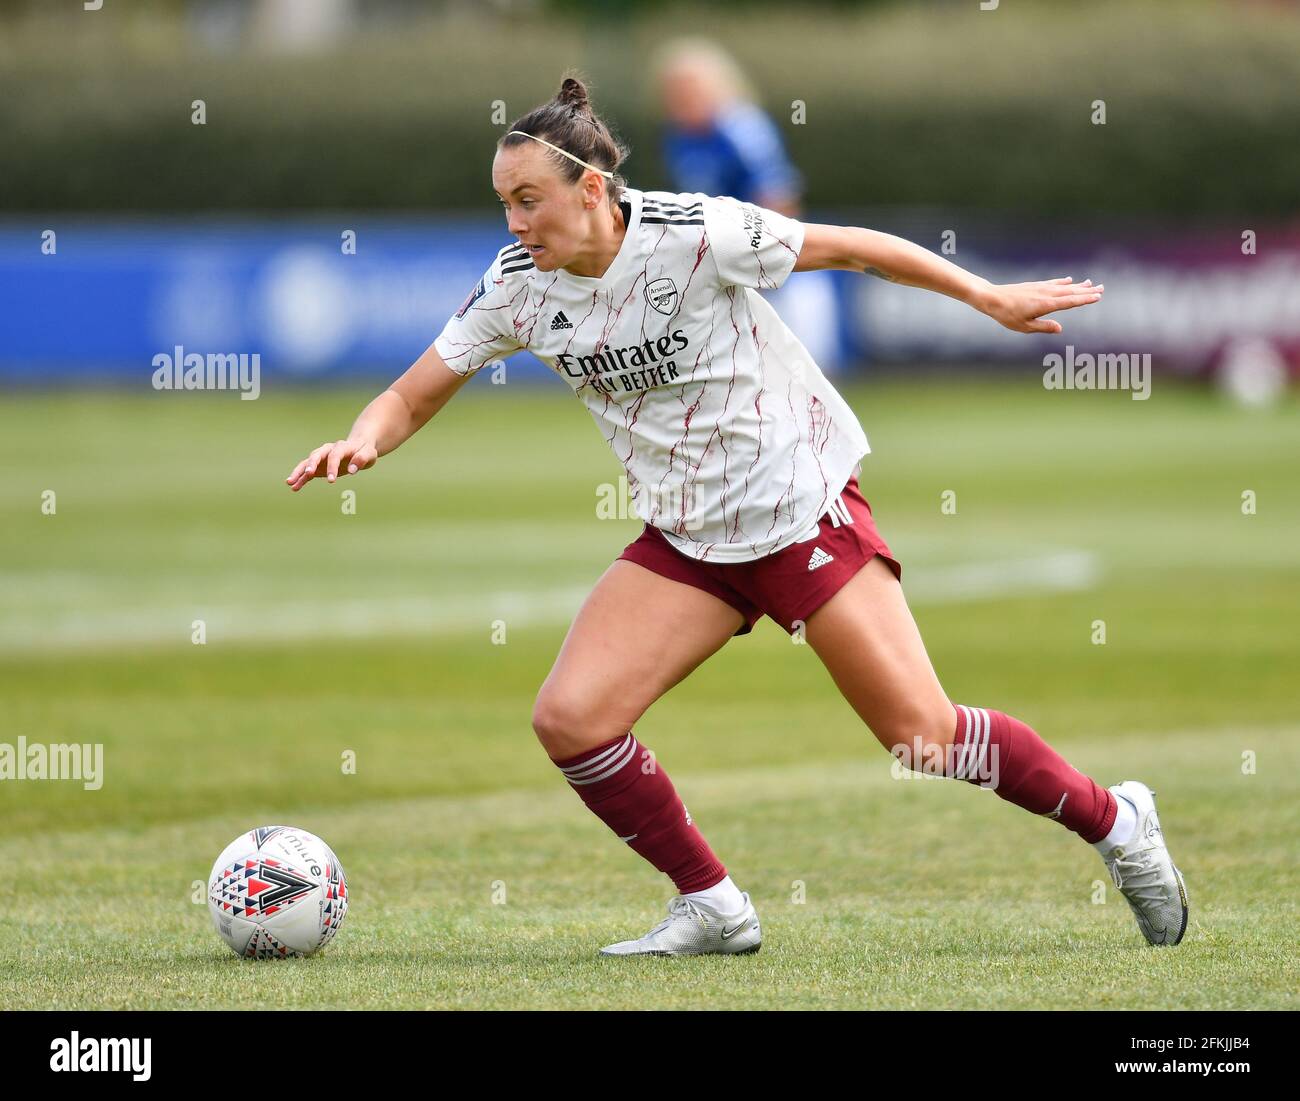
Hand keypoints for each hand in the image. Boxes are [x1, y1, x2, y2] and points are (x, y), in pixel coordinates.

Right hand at [285, 438, 378, 491]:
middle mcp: (328, 449)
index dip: (332, 466)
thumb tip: (352, 470)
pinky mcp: (318, 465)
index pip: (334, 455)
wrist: (359, 447)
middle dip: (311, 464)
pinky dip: (301, 479)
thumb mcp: (369, 454)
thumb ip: (362, 459)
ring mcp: (321, 457)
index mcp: (341, 446)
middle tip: (308, 474)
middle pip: (316, 455)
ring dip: (299, 472)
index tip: (331, 480)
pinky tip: (294, 487)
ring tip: (290, 482)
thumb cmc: (365, 451)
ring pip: (307, 463)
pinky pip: (307, 472)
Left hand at [978, 276, 1103, 334]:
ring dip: (1078, 285)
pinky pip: (1053, 283)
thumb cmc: (1007, 315)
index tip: (1097, 297)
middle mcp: (1046, 294)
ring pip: (1064, 286)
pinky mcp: (1035, 286)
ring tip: (1091, 283)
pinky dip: (1063, 282)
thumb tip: (1060, 328)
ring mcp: (1041, 288)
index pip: (1070, 301)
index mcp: (1046, 304)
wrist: (992, 298)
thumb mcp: (1024, 326)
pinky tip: (1069, 280)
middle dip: (1087, 290)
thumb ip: (1043, 327)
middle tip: (1102, 288)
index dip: (1084, 299)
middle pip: (1071, 292)